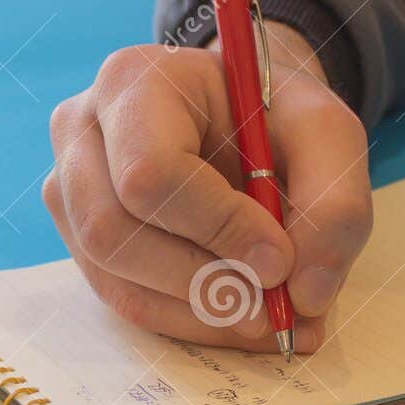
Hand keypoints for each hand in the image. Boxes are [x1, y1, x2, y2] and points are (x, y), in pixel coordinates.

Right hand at [42, 25, 369, 353]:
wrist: (238, 119)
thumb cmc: (274, 119)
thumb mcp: (330, 137)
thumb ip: (335, 206)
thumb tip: (306, 294)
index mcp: (133, 82)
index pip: (150, 173)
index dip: (216, 228)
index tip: (279, 261)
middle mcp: (81, 134)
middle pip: (114, 234)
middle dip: (202, 283)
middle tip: (274, 308)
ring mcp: (70, 192)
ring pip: (115, 279)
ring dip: (199, 313)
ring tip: (268, 317)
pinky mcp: (81, 241)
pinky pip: (124, 300)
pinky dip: (188, 322)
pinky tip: (239, 318)